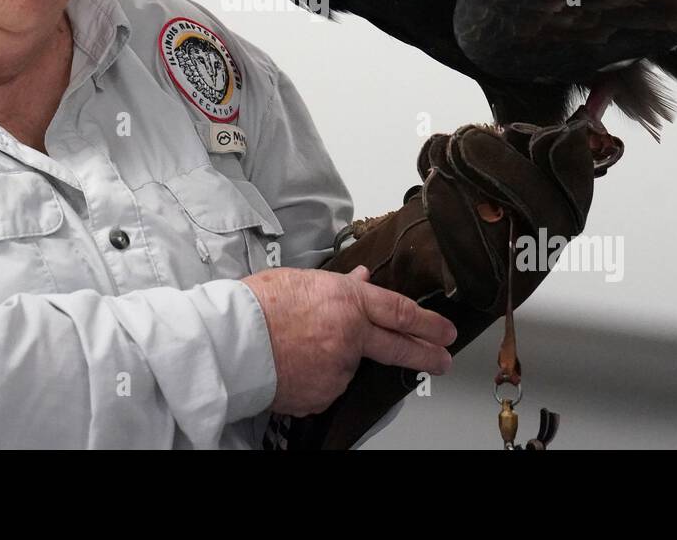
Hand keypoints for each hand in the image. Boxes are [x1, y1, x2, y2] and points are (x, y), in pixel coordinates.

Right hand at [241, 264, 457, 416]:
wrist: (232, 342)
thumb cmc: (259, 305)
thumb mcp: (304, 281)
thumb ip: (341, 286)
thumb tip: (363, 281)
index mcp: (348, 301)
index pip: (400, 312)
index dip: (428, 323)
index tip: (445, 331)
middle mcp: (350, 336)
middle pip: (399, 347)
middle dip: (426, 354)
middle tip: (443, 360)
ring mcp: (338, 369)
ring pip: (350, 366)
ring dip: (337, 359)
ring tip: (300, 346)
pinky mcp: (323, 395)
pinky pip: (328, 386)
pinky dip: (318, 377)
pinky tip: (295, 364)